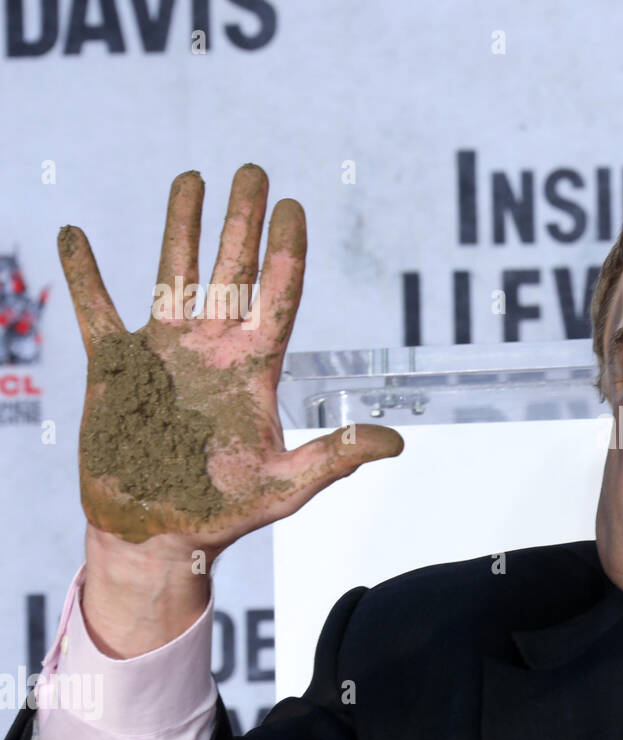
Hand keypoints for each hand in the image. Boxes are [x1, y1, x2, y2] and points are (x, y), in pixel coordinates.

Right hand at [65, 164, 402, 557]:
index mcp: (253, 368)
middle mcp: (211, 349)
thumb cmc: (225, 513)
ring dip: (180, 227)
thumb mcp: (287, 486)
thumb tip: (397, 443)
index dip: (286, 249)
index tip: (293, 206)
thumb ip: (337, 457)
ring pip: (174, 274)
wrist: (157, 534)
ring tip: (191, 179)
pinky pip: (94, 310)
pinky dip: (81, 275)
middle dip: (242, 220)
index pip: (278, 294)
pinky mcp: (113, 367)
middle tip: (254, 171)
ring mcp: (162, 352)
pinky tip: (73, 235)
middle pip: (232, 270)